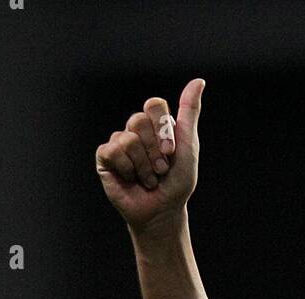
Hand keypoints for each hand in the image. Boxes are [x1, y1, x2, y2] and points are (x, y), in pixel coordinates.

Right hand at [95, 77, 204, 233]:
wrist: (163, 211)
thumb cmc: (177, 183)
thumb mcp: (188, 146)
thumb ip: (189, 112)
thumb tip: (199, 80)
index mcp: (155, 123)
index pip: (154, 105)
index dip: (163, 130)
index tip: (171, 152)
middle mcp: (135, 129)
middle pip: (139, 121)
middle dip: (155, 152)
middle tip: (161, 170)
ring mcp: (119, 142)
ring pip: (128, 139)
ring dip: (144, 166)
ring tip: (149, 179)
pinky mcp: (105, 157)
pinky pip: (113, 152)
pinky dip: (127, 170)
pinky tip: (131, 179)